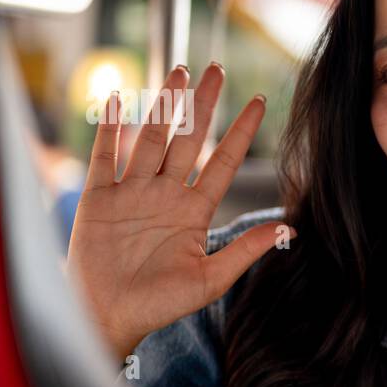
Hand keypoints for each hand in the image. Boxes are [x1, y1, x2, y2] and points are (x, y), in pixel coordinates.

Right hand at [66, 63, 288, 360]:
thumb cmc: (159, 305)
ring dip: (164, 105)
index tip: (258, 101)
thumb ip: (245, 250)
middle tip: (217, 68)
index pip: (224, 161)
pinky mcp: (98, 198)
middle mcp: (165, 194)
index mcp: (194, 210)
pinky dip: (109, 128)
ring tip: (178, 72)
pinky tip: (116, 99)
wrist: (108, 318)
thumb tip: (288, 230)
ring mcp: (132, 192)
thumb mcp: (211, 279)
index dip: (240, 131)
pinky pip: (104, 156)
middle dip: (203, 104)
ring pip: (151, 137)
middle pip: (188, 139)